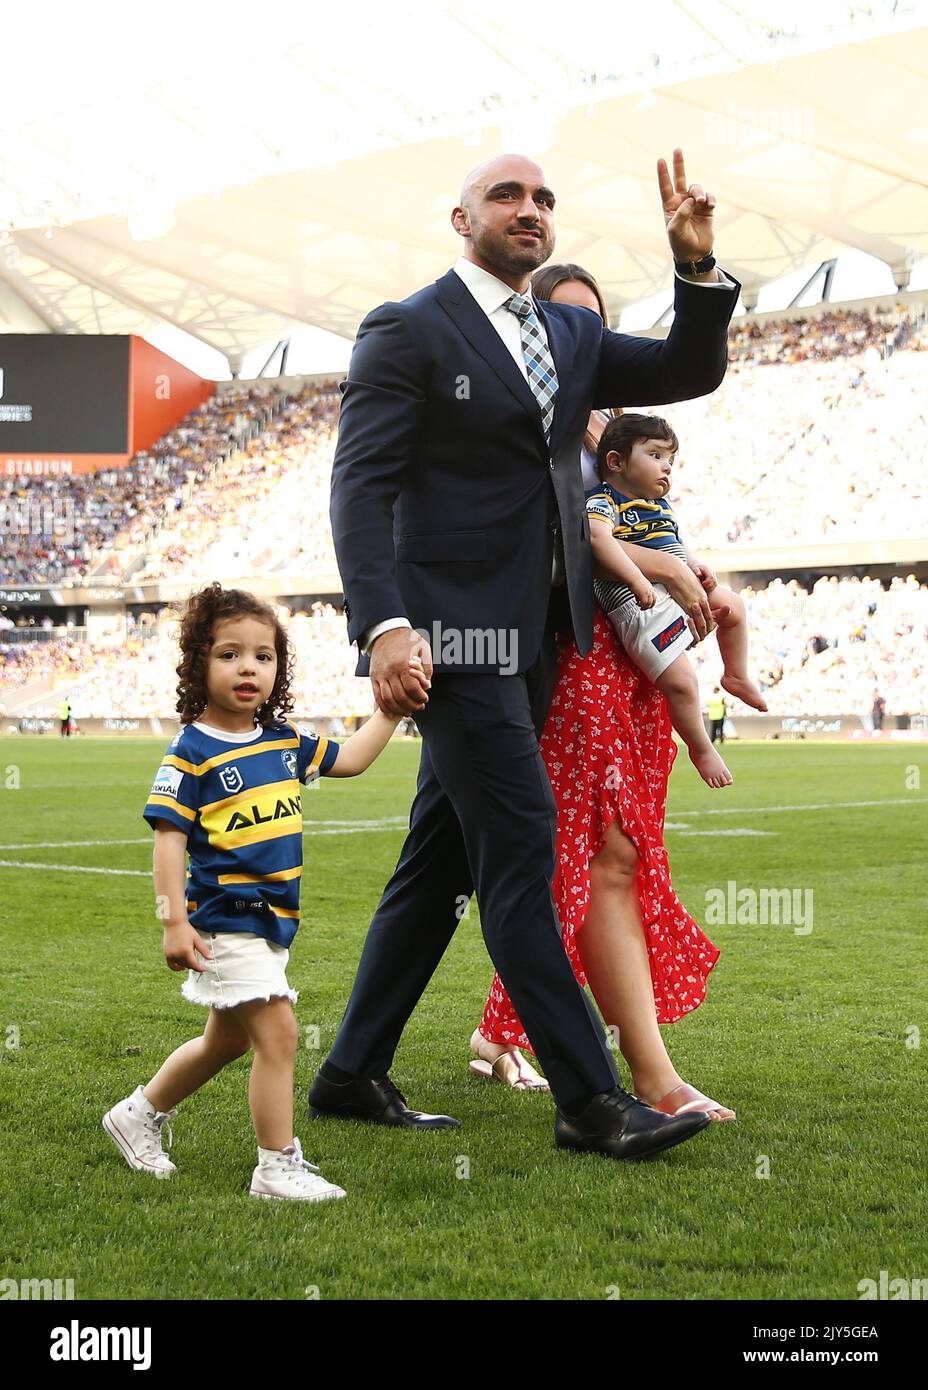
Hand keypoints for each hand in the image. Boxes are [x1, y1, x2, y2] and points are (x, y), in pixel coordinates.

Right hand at [164, 922, 210, 972]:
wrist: (174, 923)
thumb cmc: (186, 930)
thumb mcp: (197, 939)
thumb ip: (204, 950)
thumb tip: (210, 958)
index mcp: (186, 951)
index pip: (194, 965)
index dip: (200, 968)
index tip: (205, 969)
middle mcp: (177, 955)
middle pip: (187, 965)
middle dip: (194, 965)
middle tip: (199, 963)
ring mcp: (170, 955)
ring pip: (180, 966)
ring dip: (186, 965)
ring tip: (191, 962)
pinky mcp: (166, 954)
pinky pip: (171, 965)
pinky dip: (176, 968)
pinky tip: (181, 967)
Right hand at [370, 628, 432, 716]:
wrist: (386, 632)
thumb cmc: (408, 640)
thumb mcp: (423, 648)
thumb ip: (427, 667)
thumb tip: (427, 686)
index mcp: (403, 664)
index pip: (412, 688)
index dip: (420, 697)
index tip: (425, 698)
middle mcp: (390, 671)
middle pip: (400, 696)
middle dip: (412, 705)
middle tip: (420, 706)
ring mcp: (380, 675)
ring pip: (388, 699)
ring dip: (399, 709)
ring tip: (408, 711)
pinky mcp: (373, 677)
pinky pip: (377, 696)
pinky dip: (385, 707)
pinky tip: (393, 712)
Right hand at [631, 577, 655, 609]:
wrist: (632, 576)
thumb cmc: (634, 579)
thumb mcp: (638, 587)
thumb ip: (639, 594)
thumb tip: (638, 599)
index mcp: (650, 587)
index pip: (654, 597)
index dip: (651, 602)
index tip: (648, 604)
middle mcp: (650, 590)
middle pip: (653, 601)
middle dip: (650, 606)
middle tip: (645, 608)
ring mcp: (647, 592)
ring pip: (649, 603)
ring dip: (645, 607)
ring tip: (641, 608)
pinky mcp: (643, 594)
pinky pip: (644, 603)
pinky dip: (642, 606)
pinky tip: (638, 604)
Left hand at [657, 148, 715, 263]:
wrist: (695, 254)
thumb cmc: (680, 243)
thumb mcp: (676, 230)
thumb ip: (682, 213)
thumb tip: (691, 199)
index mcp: (670, 206)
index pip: (665, 187)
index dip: (663, 174)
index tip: (660, 160)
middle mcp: (682, 202)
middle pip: (680, 179)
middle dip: (679, 165)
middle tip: (677, 150)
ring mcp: (694, 204)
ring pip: (697, 189)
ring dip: (699, 193)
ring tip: (701, 202)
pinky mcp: (706, 209)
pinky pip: (709, 197)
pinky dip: (710, 198)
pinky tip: (710, 205)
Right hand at [662, 558, 715, 642]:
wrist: (675, 572)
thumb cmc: (678, 576)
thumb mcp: (688, 585)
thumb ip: (688, 593)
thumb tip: (683, 597)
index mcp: (702, 596)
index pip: (708, 614)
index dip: (708, 623)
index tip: (706, 631)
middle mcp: (702, 601)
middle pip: (707, 620)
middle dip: (706, 631)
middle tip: (702, 639)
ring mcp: (696, 604)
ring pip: (702, 623)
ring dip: (700, 634)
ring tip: (697, 642)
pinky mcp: (688, 606)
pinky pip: (694, 622)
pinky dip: (693, 631)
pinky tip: (691, 636)